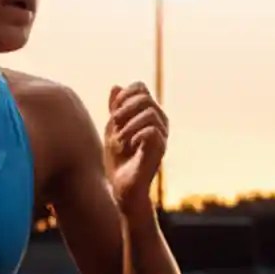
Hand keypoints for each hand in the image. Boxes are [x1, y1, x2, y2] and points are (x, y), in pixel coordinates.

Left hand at [104, 82, 167, 207]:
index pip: (140, 88)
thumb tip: (116, 86)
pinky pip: (152, 131)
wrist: (120, 187)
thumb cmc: (117, 159)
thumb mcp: (113, 129)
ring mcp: (162, 136)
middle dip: (124, 110)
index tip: (112, 113)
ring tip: (119, 140)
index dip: (123, 96)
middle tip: (114, 126)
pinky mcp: (160, 150)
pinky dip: (135, 136)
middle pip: (144, 98)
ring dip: (128, 126)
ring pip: (149, 113)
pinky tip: (128, 147)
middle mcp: (159, 122)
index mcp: (149, 114)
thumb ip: (116, 109)